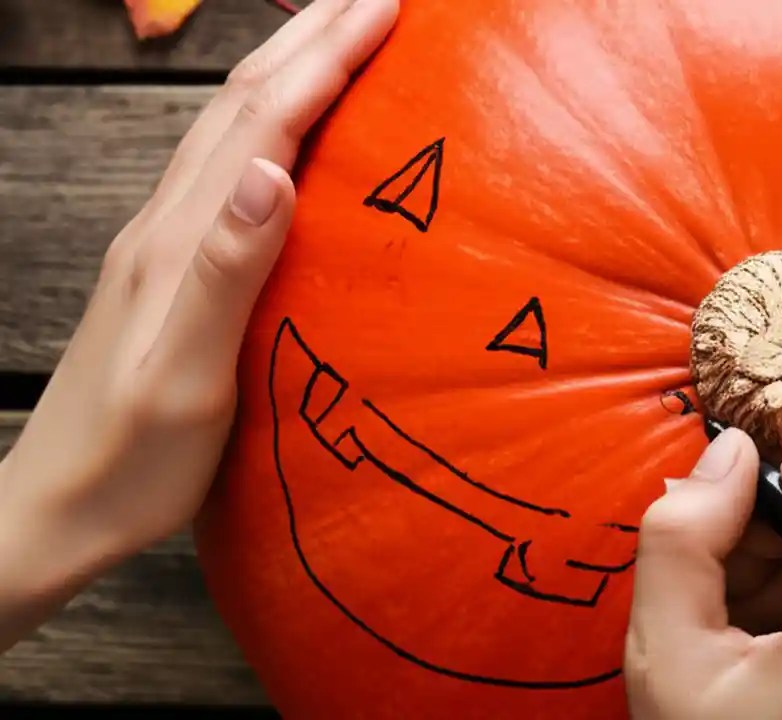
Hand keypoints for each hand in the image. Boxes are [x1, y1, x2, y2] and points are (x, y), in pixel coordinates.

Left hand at [0, 0, 399, 650]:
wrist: (54, 507)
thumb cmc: (130, 460)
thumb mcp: (186, 376)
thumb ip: (225, 271)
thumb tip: (269, 170)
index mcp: (180, 241)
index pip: (262, 123)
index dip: (324, 58)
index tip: (385, 8)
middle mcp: (168, 224)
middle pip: (240, 103)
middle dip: (311, 36)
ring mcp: (164, 243)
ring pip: (228, 126)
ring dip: (287, 67)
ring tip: (340, 36)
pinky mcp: (169, 267)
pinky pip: (223, 167)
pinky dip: (268, 122)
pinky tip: (286, 131)